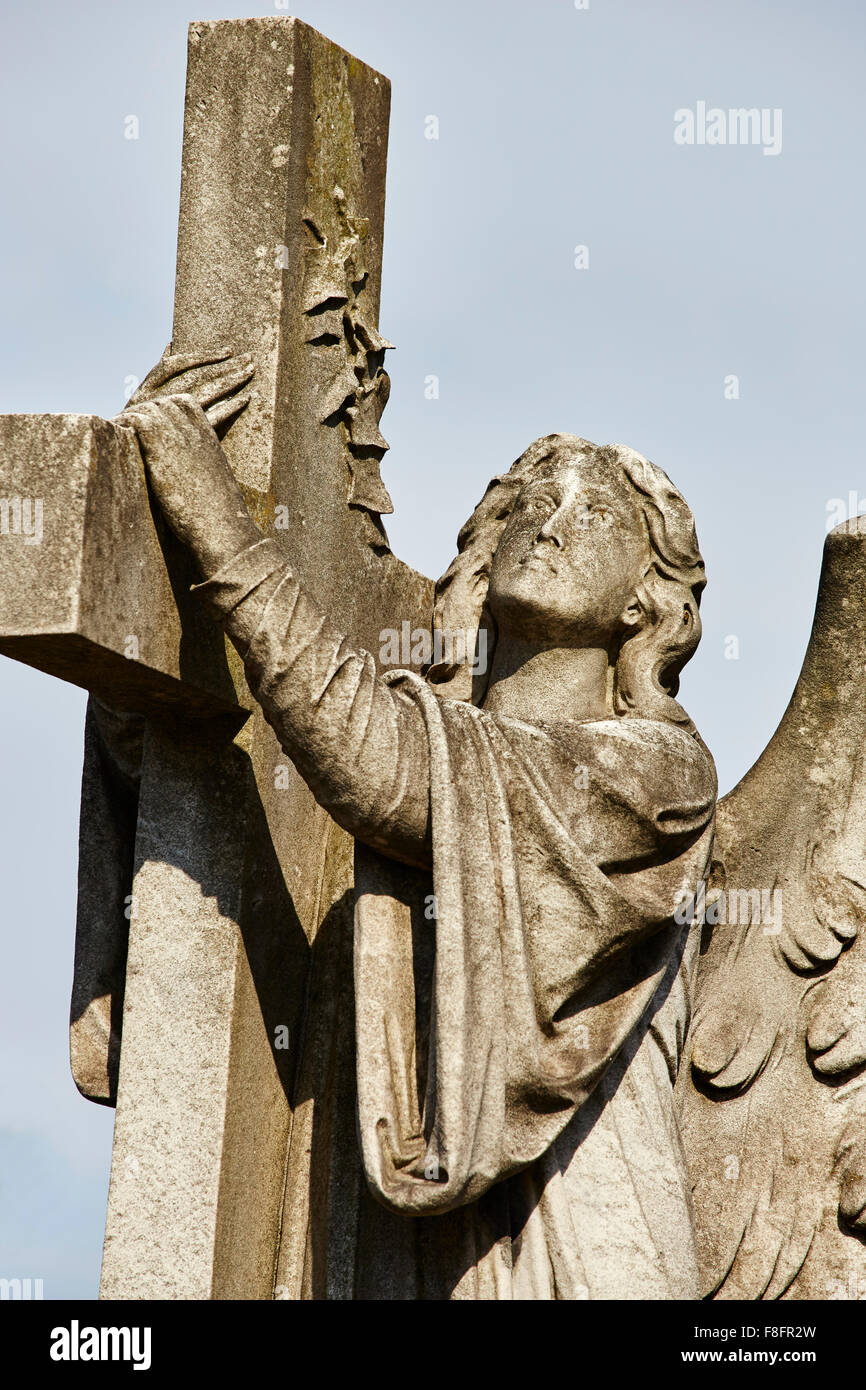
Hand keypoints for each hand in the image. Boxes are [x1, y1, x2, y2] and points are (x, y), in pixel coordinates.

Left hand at [116, 395, 261, 575]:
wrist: (223, 529)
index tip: (148, 422)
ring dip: (129, 419)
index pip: (185, 403)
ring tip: (117, 433)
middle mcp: (195, 433)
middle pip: (163, 403)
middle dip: (142, 412)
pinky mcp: (163, 450)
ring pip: (148, 409)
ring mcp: (180, 439)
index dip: (164, 408)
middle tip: (126, 428)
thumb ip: (198, 474)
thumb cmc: (219, 521)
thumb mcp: (213, 488)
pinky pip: (137, 420)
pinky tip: (116, 439)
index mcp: (209, 440)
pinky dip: (124, 425)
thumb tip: (188, 485)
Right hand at [126, 345, 254, 432]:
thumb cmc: (135, 427)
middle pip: (197, 376)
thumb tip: (170, 346)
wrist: (124, 460)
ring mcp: (171, 418)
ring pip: (206, 393)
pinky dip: (230, 407)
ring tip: (250, 372)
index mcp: (147, 388)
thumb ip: (158, 373)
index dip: (203, 356)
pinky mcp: (184, 437)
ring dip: (230, 381)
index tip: (228, 350)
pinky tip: (246, 398)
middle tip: (250, 357)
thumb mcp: (141, 398)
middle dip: (225, 365)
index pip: (177, 364)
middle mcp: (158, 399)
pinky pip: (212, 419)